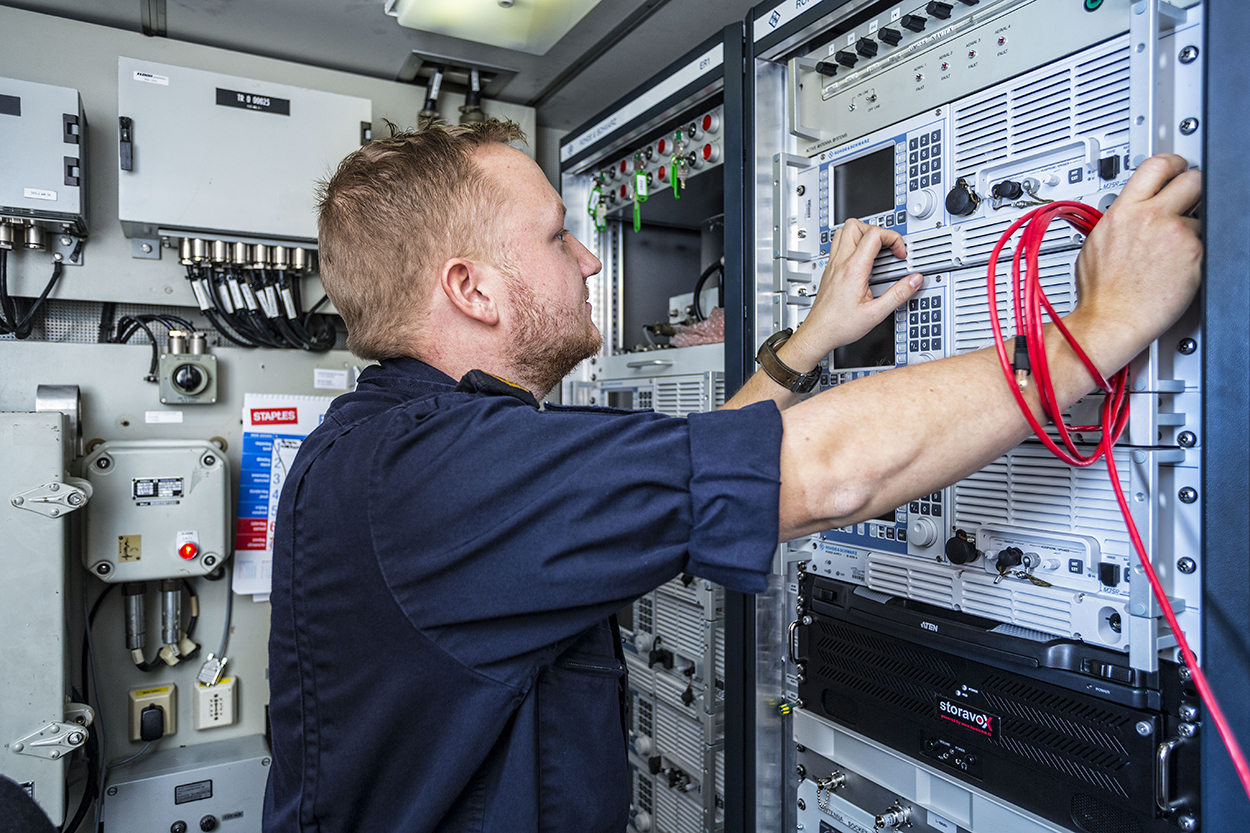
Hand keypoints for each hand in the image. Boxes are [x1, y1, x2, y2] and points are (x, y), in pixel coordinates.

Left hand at [782, 218, 922, 370]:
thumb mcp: (876, 314)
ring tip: (875, 249)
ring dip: (862, 234)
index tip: (900, 254)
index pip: (874, 234)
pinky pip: (838, 246)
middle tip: (887, 247)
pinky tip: (862, 260)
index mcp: (853, 269)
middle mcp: (840, 262)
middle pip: (855, 225)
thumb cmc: (839, 325)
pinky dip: (852, 244)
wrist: (818, 333)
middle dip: (876, 230)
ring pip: (843, 231)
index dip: (893, 238)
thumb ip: (898, 295)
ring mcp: (832, 265)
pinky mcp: (829, 271)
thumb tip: (915, 280)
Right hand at [1068, 154, 1201, 373]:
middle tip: (1191, 196)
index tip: (1176, 167)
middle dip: (1194, 185)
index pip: (1155, 165)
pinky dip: (1196, 252)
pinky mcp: (1194, 253)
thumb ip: (1117, 222)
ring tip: (1175, 249)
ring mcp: (1175, 234)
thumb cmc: (1101, 292)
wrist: (1112, 319)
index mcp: (1122, 212)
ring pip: (1200, 214)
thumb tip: (1129, 215)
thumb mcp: (1095, 245)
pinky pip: (1205, 241)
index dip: (1172, 162)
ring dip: (1193, 227)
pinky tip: (1179, 267)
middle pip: (1191, 177)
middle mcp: (1150, 217)